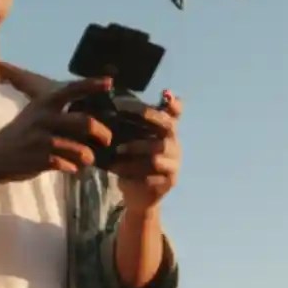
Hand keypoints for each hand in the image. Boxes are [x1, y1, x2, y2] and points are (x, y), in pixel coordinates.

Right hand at [0, 76, 115, 182]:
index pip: (71, 89)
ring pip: (81, 149)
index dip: (91, 85)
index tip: (109, 82)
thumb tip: (93, 120)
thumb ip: (60, 113)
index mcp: (45, 103)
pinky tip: (70, 167)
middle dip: (102, 133)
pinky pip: (69, 165)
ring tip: (87, 159)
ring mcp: (42, 140)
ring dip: (89, 157)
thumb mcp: (36, 114)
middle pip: (85, 122)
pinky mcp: (41, 159)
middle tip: (107, 140)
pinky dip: (74, 168)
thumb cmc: (23, 134)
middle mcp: (45, 118)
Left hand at [110, 90, 181, 211]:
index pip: (176, 113)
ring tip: (118, 150)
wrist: (138, 195)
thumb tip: (112, 100)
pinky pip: (152, 176)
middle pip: (167, 127)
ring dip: (135, 149)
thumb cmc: (132, 162)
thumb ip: (129, 124)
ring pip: (157, 154)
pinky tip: (118, 171)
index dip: (173, 103)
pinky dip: (132, 172)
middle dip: (147, 117)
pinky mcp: (169, 181)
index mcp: (167, 131)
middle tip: (123, 111)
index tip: (165, 92)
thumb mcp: (131, 141)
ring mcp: (175, 164)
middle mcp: (174, 144)